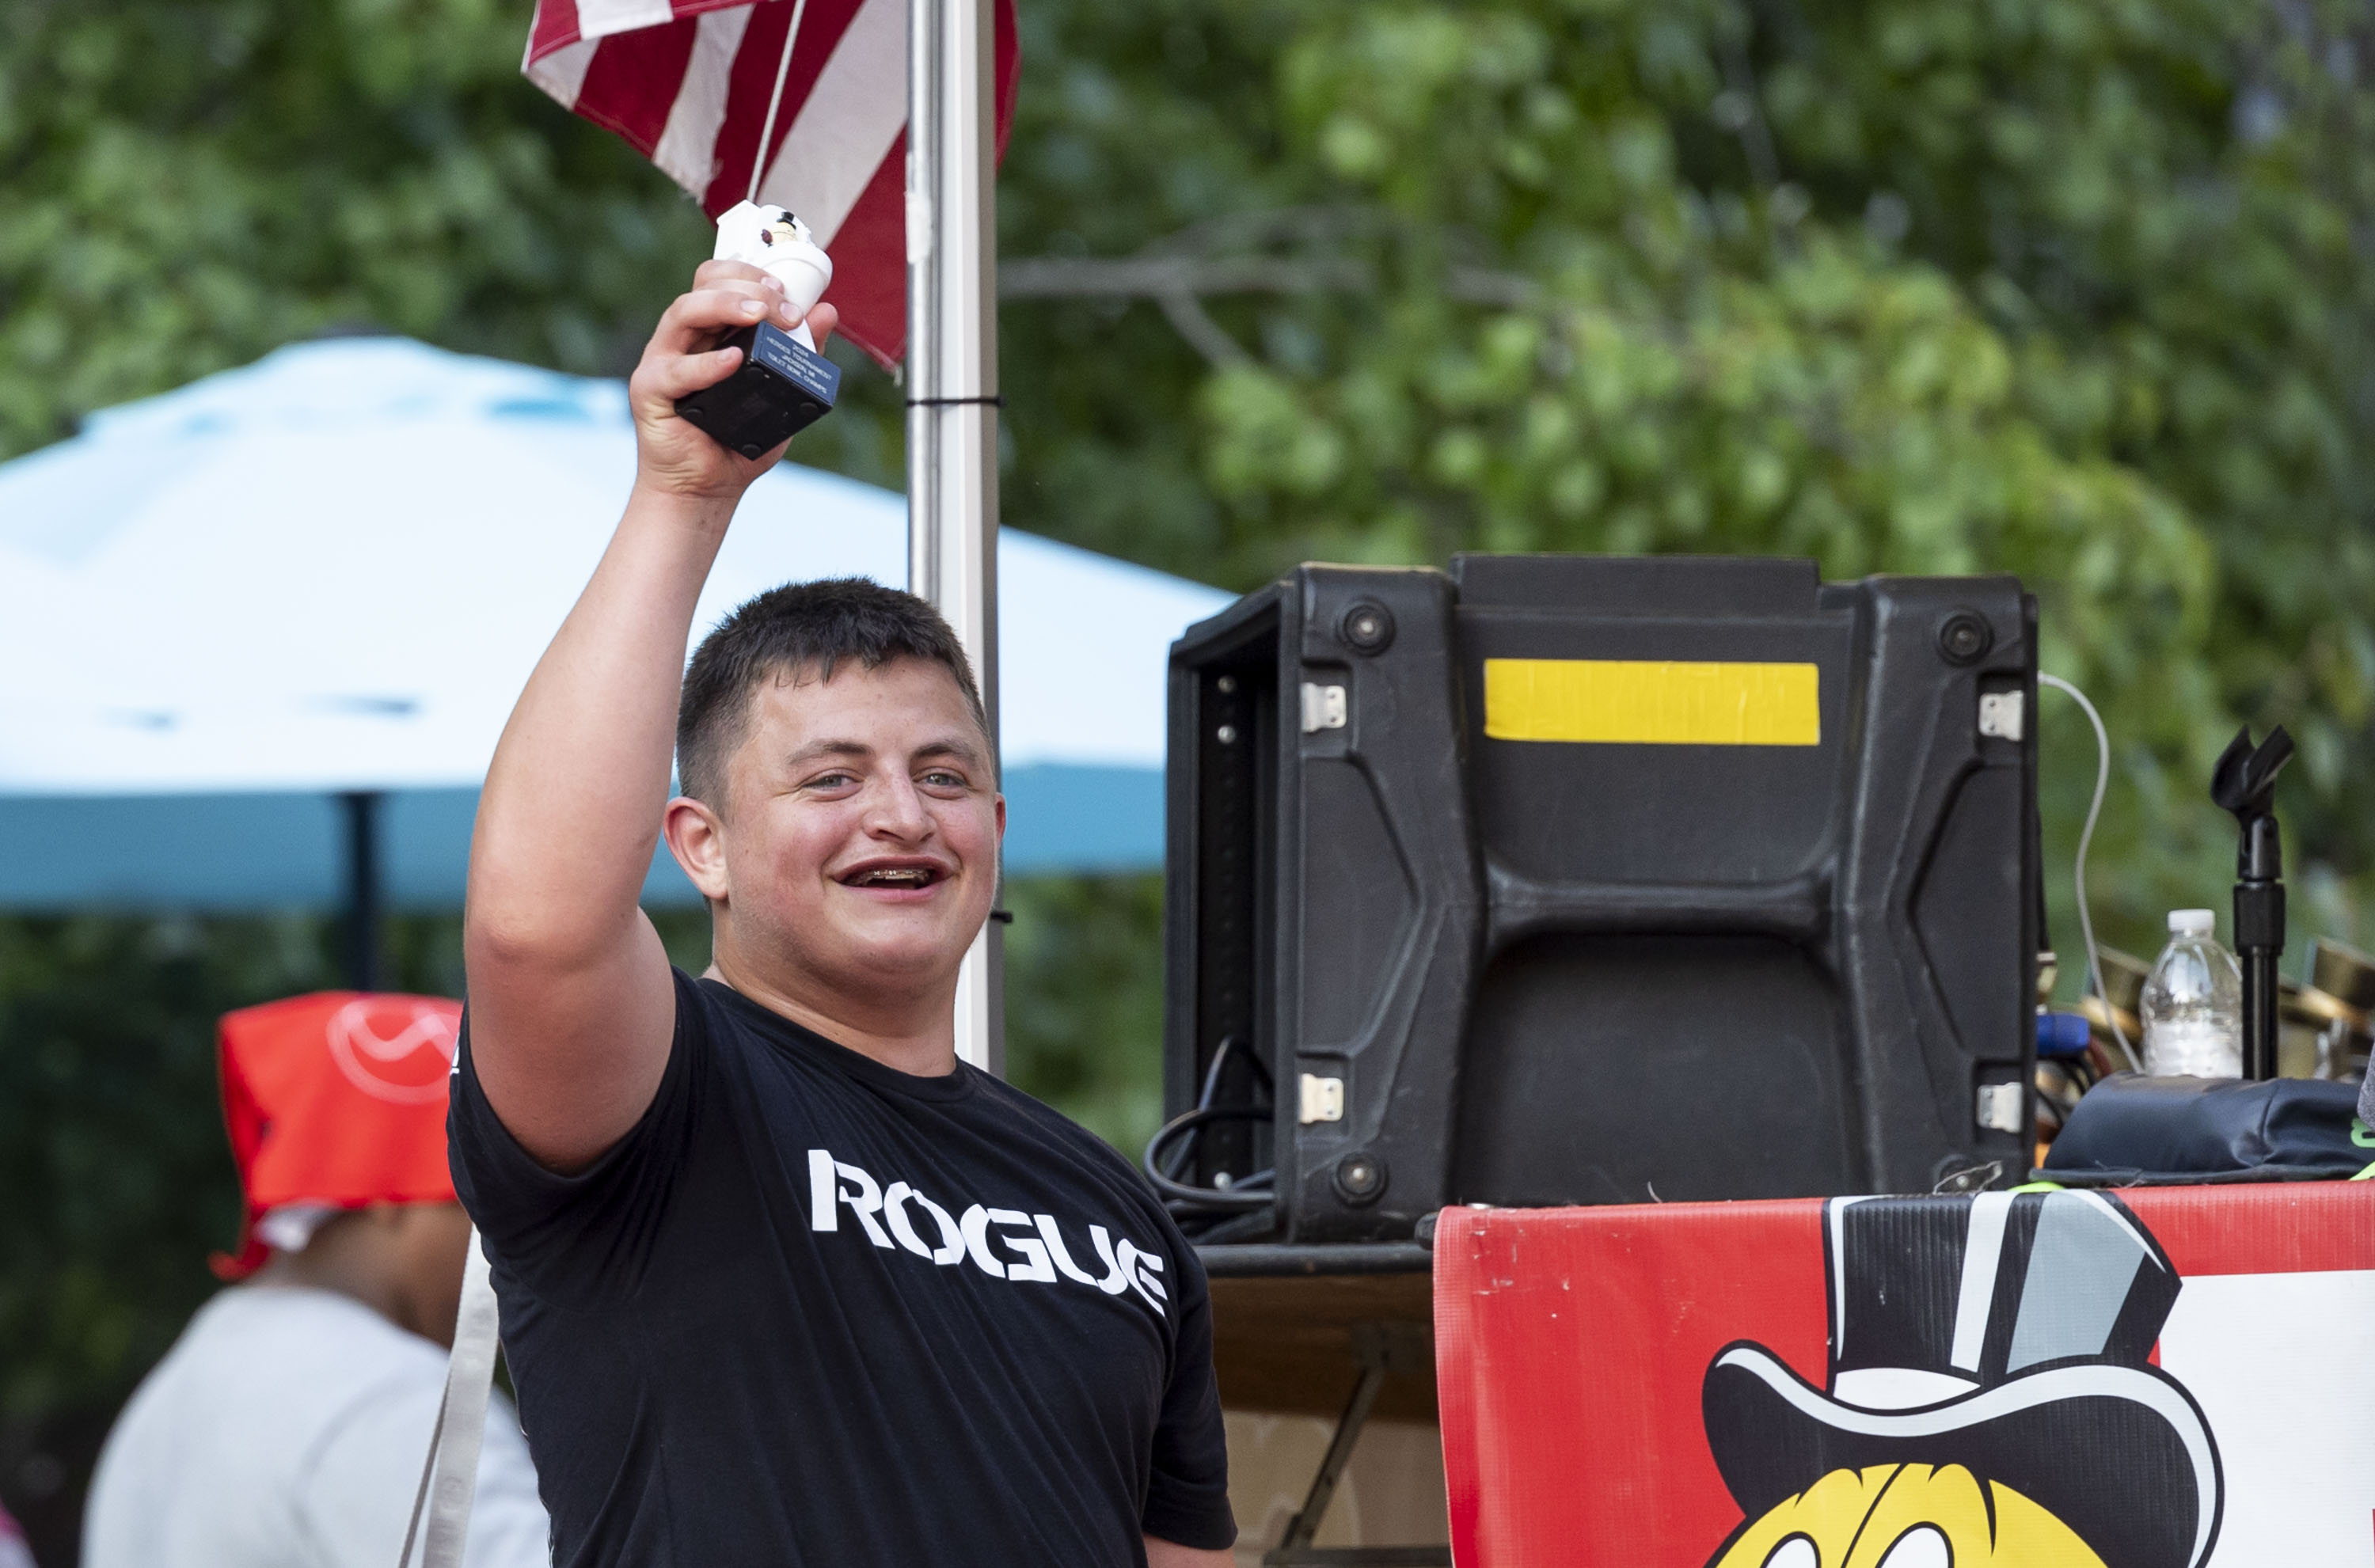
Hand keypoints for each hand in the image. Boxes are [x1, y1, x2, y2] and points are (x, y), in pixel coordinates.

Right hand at [627, 259, 839, 501]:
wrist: (708, 488)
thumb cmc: (739, 440)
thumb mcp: (781, 392)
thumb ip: (800, 354)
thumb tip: (826, 313)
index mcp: (711, 330)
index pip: (721, 279)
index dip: (752, 274)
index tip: (787, 290)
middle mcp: (684, 338)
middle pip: (703, 286)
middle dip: (748, 288)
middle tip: (784, 308)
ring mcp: (663, 360)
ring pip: (683, 312)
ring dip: (725, 306)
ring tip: (760, 316)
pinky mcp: (650, 391)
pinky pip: (675, 370)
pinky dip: (706, 364)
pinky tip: (732, 361)